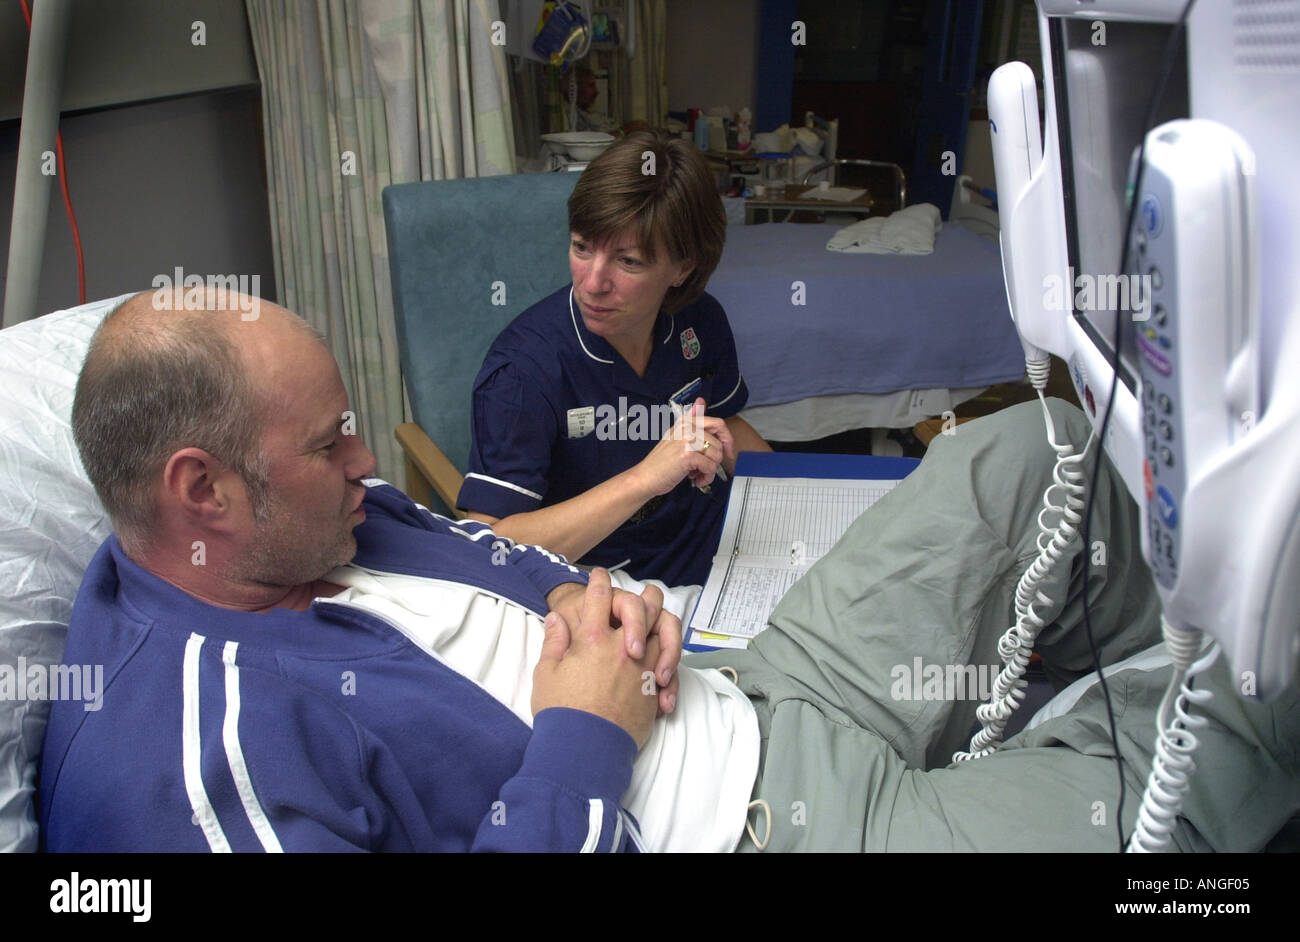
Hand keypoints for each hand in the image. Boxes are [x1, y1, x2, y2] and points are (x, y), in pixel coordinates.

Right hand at [545, 578, 680, 714]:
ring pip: (664, 631)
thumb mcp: (545, 673)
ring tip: (658, 622)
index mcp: (592, 639)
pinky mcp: (654, 688)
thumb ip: (554, 641)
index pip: (598, 596)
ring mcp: (643, 666)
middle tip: (643, 596)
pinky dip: (668, 660)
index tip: (597, 576)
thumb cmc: (561, 712)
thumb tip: (556, 619)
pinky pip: (670, 665)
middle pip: (643, 606)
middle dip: (644, 596)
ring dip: (661, 624)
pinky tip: (662, 662)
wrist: (585, 750)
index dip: (596, 581)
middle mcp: (622, 647)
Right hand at [634, 398, 734, 495]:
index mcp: (686, 422)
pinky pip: (710, 468)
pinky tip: (696, 479)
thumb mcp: (676, 436)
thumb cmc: (661, 461)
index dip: (727, 439)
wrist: (646, 477)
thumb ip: (691, 419)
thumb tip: (701, 400)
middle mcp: (687, 428)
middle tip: (704, 467)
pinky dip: (706, 477)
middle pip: (719, 444)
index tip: (728, 451)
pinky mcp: (688, 455)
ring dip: (710, 471)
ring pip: (717, 456)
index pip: (718, 423)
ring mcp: (688, 440)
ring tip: (697, 474)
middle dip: (715, 460)